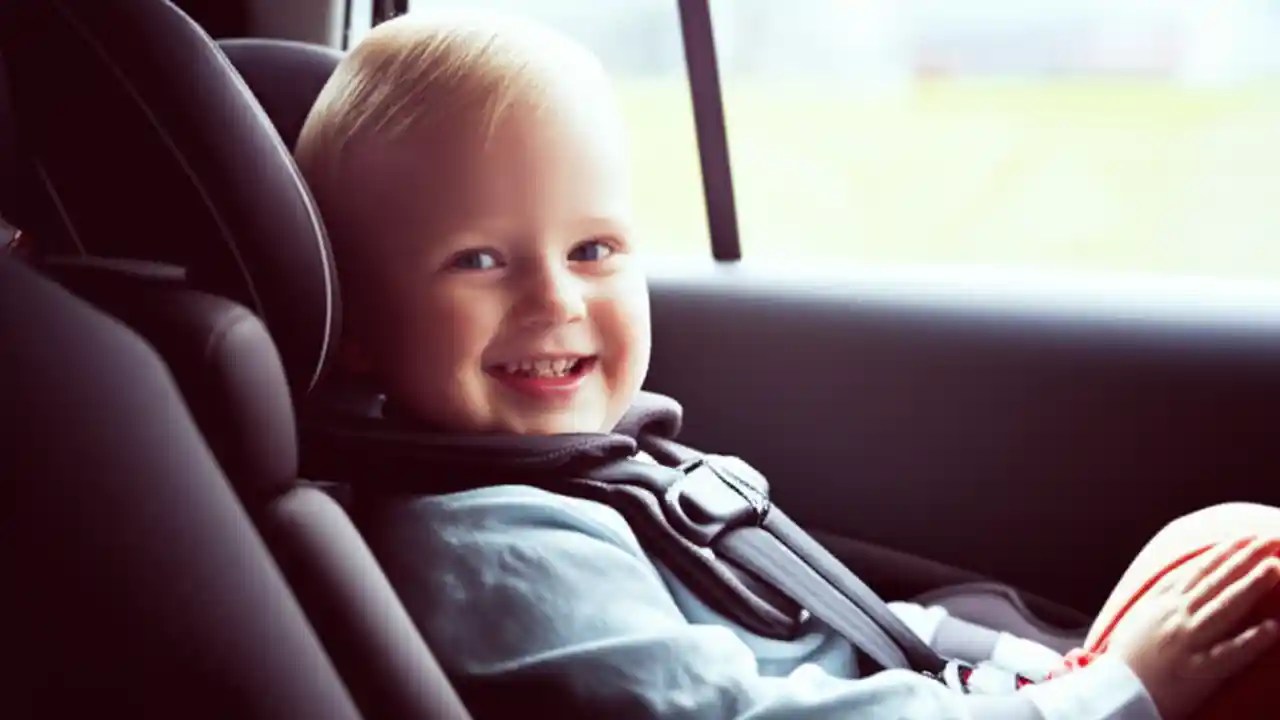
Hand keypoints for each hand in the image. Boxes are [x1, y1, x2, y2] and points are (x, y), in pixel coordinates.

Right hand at [1108, 536, 1279, 719]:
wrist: (1114, 692)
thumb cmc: (1127, 657)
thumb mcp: (1139, 617)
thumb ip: (1162, 597)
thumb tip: (1184, 578)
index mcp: (1162, 604)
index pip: (1196, 572)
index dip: (1221, 553)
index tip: (1243, 538)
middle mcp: (1175, 617)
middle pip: (1214, 583)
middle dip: (1243, 559)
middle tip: (1267, 539)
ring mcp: (1187, 642)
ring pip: (1223, 609)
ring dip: (1249, 587)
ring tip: (1274, 568)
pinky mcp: (1197, 670)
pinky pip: (1228, 654)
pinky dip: (1250, 640)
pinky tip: (1273, 628)